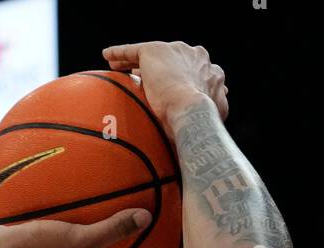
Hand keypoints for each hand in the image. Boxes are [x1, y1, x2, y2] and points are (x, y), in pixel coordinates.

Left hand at [101, 41, 228, 135]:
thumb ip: (214, 110)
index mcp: (210, 71)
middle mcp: (195, 56)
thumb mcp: (215, 114)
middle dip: (161, 69)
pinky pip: (131, 51)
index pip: (191, 72)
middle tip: (146, 80)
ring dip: (136, 62)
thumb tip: (214, 121)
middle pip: (172, 61)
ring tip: (122, 68)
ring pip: (152, 57)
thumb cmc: (204, 121)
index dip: (180, 80)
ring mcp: (174, 51)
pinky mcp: (153, 51)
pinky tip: (108, 56)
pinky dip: (119, 53)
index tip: (170, 90)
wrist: (193, 112)